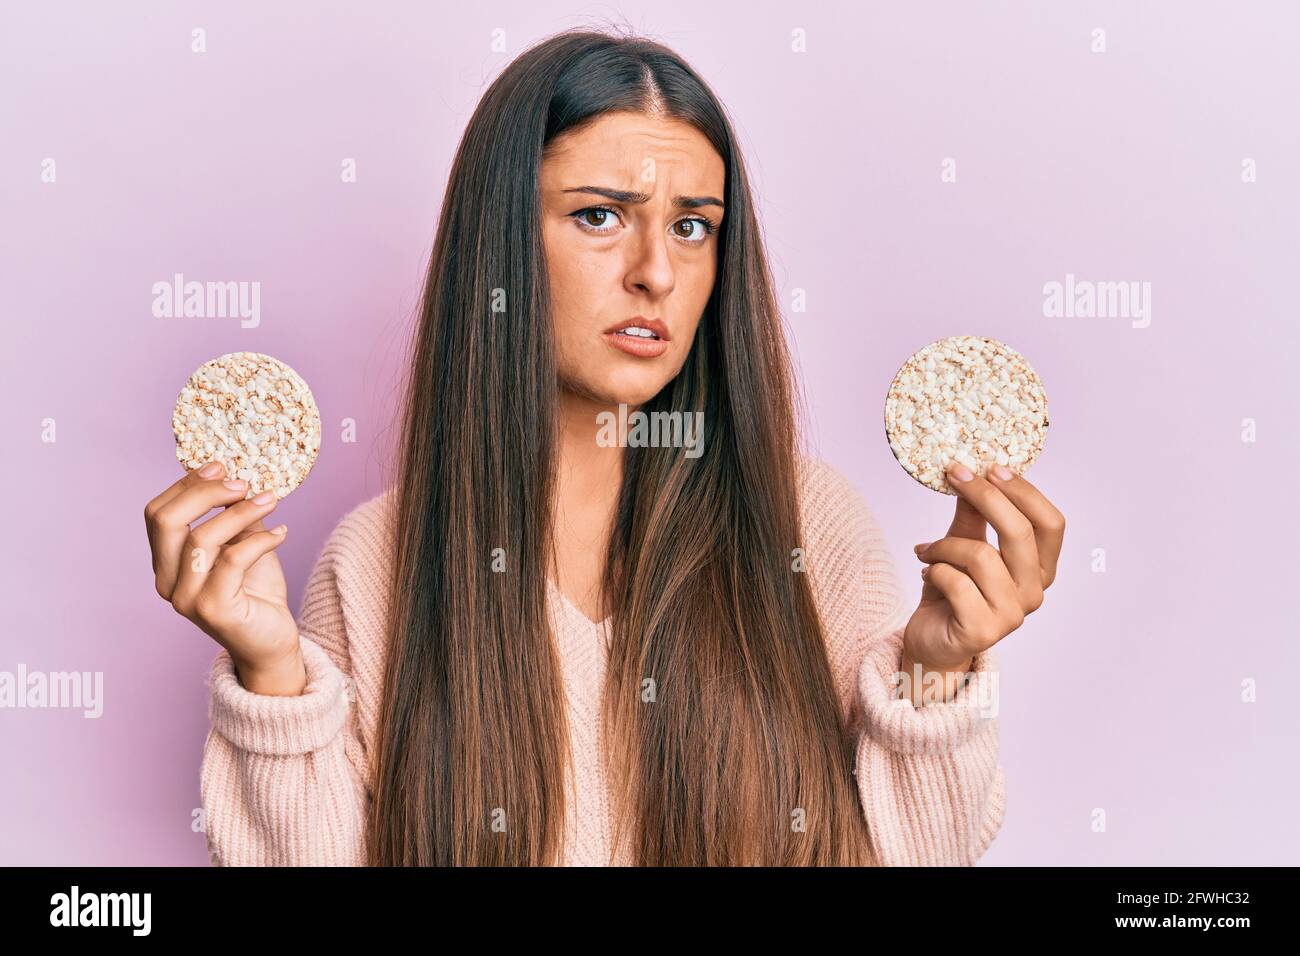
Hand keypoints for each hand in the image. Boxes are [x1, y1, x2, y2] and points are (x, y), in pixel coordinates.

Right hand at [144, 460, 302, 688]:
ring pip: (202, 538)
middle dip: (205, 493)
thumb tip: (237, 476)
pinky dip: (260, 539)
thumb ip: (232, 517)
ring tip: (271, 501)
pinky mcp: (213, 611)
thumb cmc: (256, 592)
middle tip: (243, 483)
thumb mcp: (242, 544)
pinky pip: (232, 560)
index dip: (186, 485)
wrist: (272, 641)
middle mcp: (167, 582)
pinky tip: (281, 534)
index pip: (157, 514)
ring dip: (241, 512)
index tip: (220, 465)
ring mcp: (186, 599)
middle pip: (166, 521)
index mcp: (165, 564)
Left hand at [904, 460, 1065, 681]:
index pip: (1050, 523)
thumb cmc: (951, 592)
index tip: (991, 467)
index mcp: (1039, 569)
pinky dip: (935, 570)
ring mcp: (1012, 615)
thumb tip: (972, 472)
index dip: (1025, 492)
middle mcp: (1034, 593)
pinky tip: (927, 573)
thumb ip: (972, 515)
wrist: (930, 641)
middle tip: (954, 475)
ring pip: (981, 556)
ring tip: (926, 549)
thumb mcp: (962, 545)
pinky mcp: (983, 632)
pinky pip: (956, 583)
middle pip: (1020, 532)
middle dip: (985, 497)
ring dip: (945, 545)